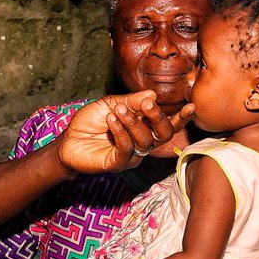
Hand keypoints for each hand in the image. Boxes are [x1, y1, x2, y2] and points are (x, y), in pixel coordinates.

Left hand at [58, 91, 193, 173]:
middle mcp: (142, 143)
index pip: (168, 125)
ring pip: (145, 141)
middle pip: (163, 135)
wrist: (68, 140)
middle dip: (158, 117)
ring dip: (133, 122)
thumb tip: (153, 95)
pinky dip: (121, 132)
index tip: (191, 106)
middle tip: (147, 104)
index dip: (181, 118)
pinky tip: (111, 120)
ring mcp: (131, 155)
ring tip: (117, 111)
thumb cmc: (90, 122)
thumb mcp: (111, 104)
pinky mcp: (118, 163)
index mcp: (144, 127)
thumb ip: (132, 101)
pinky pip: (127, 149)